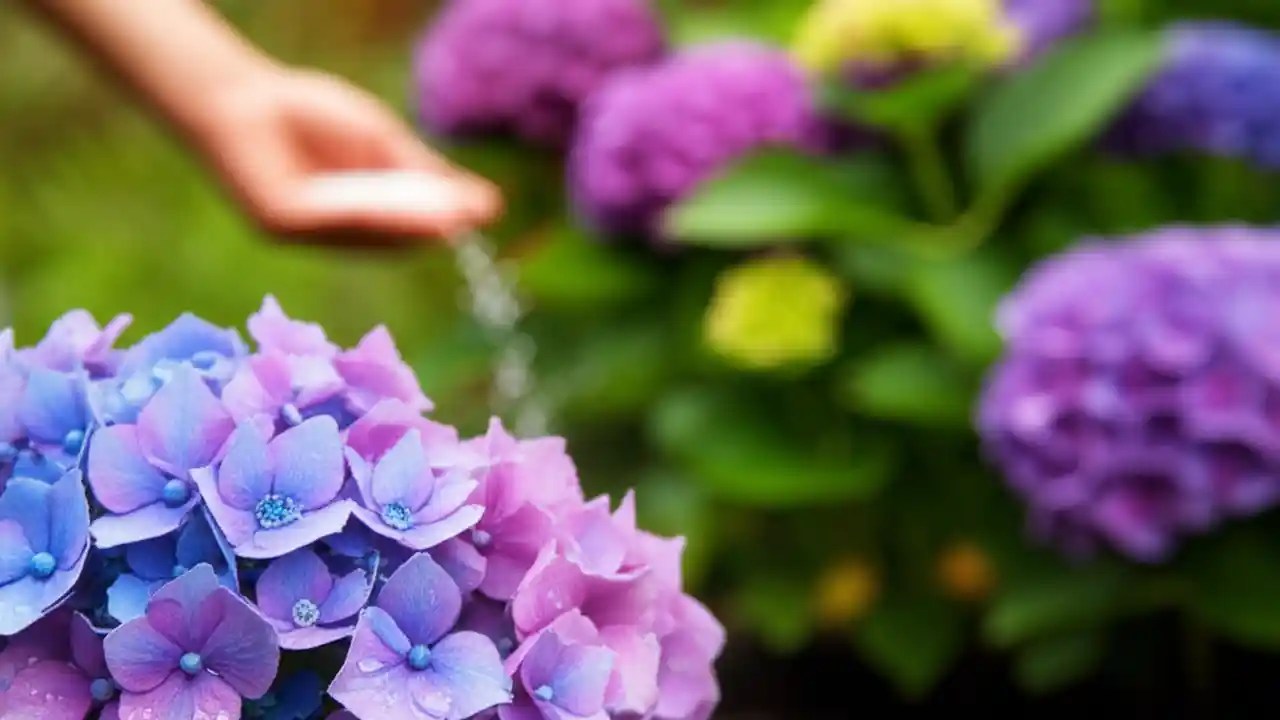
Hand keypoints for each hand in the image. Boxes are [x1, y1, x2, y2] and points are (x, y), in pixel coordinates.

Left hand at [189, 67, 500, 245]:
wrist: (239, 95)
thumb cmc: (308, 113)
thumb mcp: (377, 139)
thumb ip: (420, 169)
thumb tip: (476, 199)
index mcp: (362, 215)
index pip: (411, 223)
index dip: (446, 218)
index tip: (484, 210)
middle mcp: (337, 233)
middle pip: (393, 236)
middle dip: (431, 227)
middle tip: (470, 219)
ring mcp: (309, 233)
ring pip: (365, 234)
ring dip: (404, 226)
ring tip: (445, 218)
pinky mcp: (279, 223)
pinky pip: (329, 222)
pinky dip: (362, 214)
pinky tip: (393, 205)